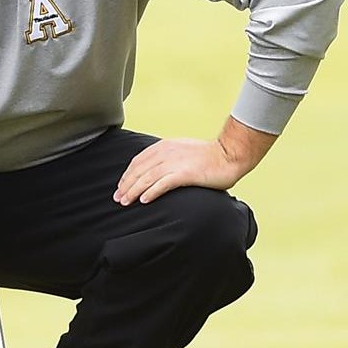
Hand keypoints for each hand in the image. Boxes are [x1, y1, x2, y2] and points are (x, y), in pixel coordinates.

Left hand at [113, 117, 276, 204]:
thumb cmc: (210, 156)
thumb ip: (168, 157)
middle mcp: (167, 152)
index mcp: (165, 146)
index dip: (128, 174)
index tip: (121, 186)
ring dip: (134, 190)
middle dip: (126, 184)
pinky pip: (163, 184)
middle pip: (139, 170)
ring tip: (126, 201)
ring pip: (147, 177)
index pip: (139, 160)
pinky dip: (151, 192)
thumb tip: (155, 169)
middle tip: (118, 198)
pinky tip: (144, 200)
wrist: (229, 154)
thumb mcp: (182, 150)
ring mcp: (176, 162)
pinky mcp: (185, 173)